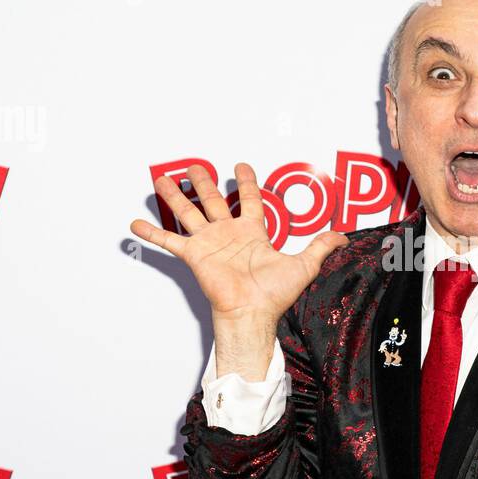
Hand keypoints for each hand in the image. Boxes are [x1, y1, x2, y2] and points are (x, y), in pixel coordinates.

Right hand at [130, 163, 347, 376]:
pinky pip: (169, 240)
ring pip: (188, 212)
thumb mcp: (304, 264)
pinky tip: (135, 222)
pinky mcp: (194, 255)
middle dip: (204, 183)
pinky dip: (153, 232)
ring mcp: (209, 243)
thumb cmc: (275, 294)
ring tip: (161, 179)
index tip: (241, 166)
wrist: (252, 312)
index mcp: (252, 232)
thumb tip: (342, 236)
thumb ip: (320, 246)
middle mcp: (228, 234)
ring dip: (175, 195)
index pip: (249, 200)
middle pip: (213, 201)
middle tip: (194, 167)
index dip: (247, 182)